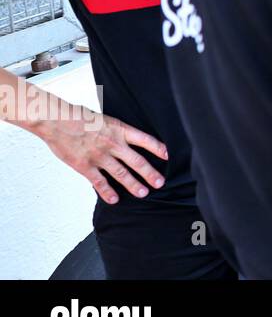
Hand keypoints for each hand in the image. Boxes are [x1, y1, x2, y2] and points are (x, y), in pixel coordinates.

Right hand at [36, 111, 167, 203]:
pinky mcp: (85, 166)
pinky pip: (99, 182)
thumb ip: (115, 131)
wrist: (57, 120)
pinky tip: (114, 200)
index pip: (145, 140)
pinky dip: (107, 192)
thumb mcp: (105, 119)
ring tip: (143, 193)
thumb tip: (125, 139)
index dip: (158, 148)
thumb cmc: (79, 116)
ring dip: (133, 185)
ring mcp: (99, 156)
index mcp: (119, 129)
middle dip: (150, 173)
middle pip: (137, 161)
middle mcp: (113, 143)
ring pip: (121, 173)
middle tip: (160, 183)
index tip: (168, 156)